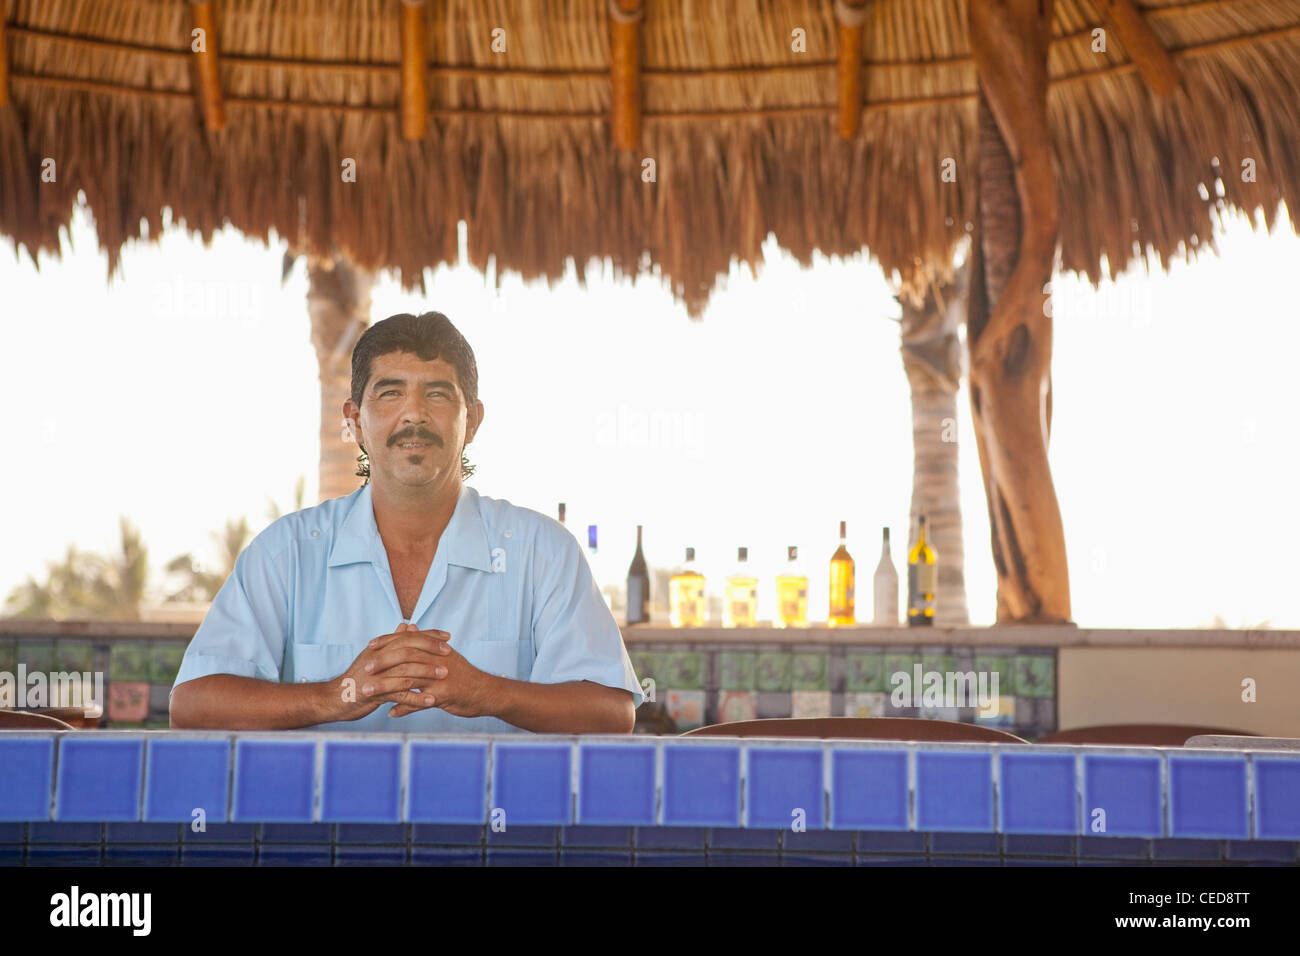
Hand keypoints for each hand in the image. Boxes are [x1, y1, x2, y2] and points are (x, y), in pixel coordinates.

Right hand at [326, 624, 451, 722]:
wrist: (334, 698)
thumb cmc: (358, 678)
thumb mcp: (374, 656)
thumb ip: (391, 642)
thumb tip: (405, 625)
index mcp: (380, 648)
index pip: (408, 636)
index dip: (429, 636)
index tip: (448, 636)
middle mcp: (378, 658)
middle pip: (408, 649)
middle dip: (431, 650)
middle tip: (450, 652)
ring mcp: (376, 676)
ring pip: (405, 671)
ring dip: (427, 672)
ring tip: (445, 674)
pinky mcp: (374, 694)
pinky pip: (399, 694)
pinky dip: (416, 698)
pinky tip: (431, 701)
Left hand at [376, 623, 498, 719]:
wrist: (486, 692)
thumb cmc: (463, 674)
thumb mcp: (445, 655)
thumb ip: (425, 642)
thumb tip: (409, 627)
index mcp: (437, 648)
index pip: (408, 639)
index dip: (388, 641)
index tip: (370, 646)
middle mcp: (438, 660)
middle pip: (405, 657)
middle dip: (383, 662)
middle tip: (366, 667)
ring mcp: (441, 677)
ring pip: (408, 679)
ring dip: (386, 686)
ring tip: (368, 692)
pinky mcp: (444, 695)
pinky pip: (419, 702)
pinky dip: (404, 708)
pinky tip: (390, 713)